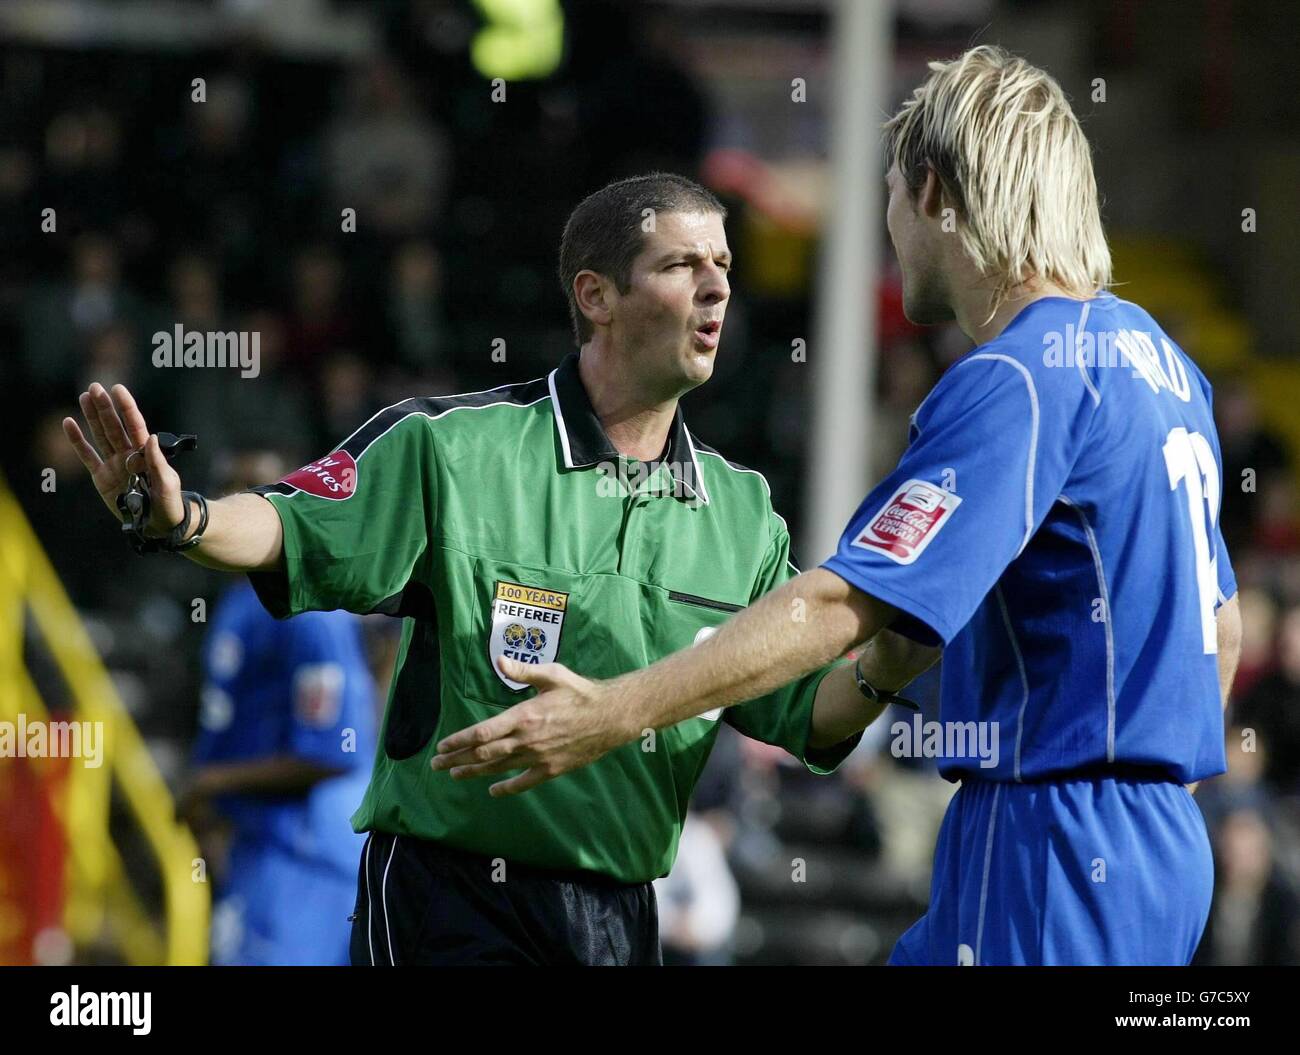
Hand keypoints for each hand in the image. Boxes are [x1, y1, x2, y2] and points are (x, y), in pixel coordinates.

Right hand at [63, 382, 184, 536]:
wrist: (159, 524)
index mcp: (145, 453)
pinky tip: (69, 423)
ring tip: (84, 396)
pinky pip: (87, 455)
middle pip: (114, 426)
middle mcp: (128, 454)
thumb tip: (152, 438)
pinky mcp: (101, 477)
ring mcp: (113, 464)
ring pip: (100, 436)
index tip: (118, 389)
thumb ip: (158, 461)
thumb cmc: (169, 503)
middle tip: (95, 387)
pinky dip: (77, 441)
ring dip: (92, 417)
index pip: (135, 425)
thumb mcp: (168, 483)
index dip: (126, 408)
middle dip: (105, 407)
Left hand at [430, 657, 634, 796]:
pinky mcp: (551, 769)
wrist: (611, 716)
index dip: (459, 741)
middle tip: (437, 765)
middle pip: (484, 754)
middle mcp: (527, 740)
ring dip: (474, 773)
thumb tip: (499, 661)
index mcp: (523, 716)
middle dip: (457, 760)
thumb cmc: (580, 692)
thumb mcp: (551, 675)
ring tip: (455, 775)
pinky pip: (524, 782)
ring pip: (499, 768)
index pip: (482, 733)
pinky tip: (493, 791)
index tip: (442, 747)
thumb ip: (522, 671)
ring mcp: (538, 757)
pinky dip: (507, 788)